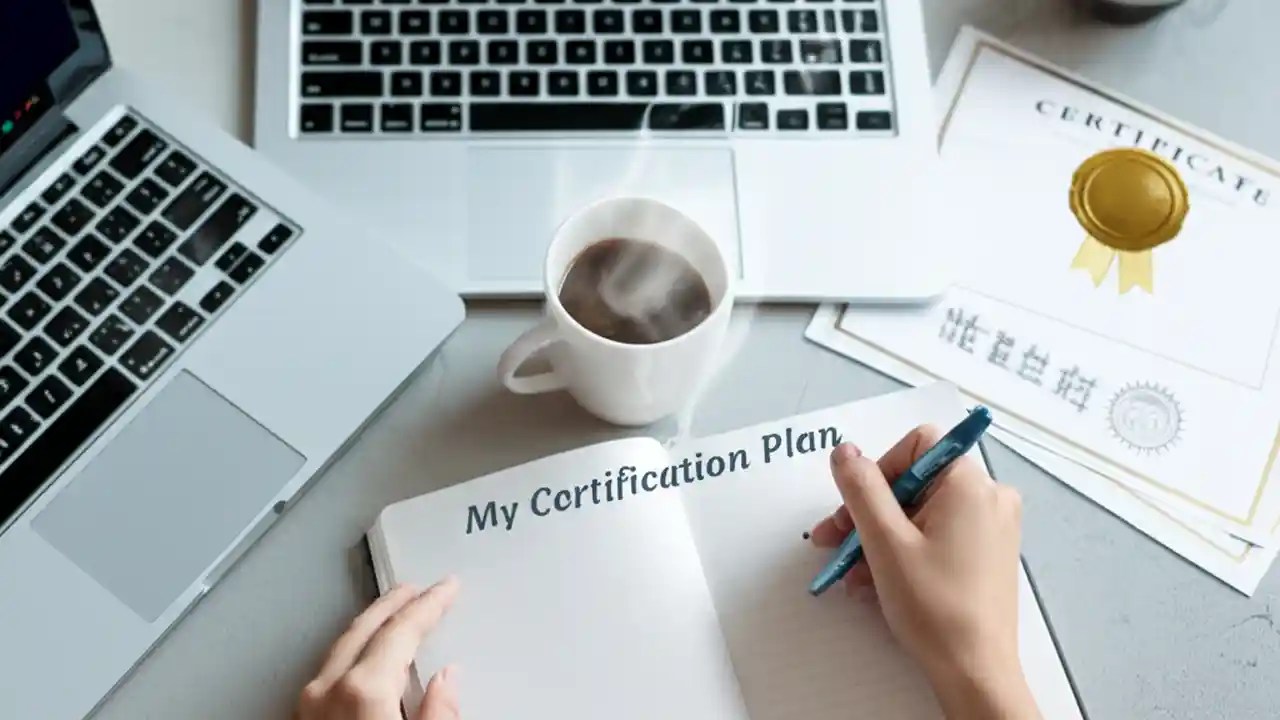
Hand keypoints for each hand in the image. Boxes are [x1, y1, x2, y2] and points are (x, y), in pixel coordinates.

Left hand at [297, 577, 460, 719]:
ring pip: (341, 647)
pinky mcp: (296, 718)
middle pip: (365, 628)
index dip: (430, 604)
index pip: (402, 630)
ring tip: (391, 616)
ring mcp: (306, 706)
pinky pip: (327, 671)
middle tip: (416, 589)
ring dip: (370, 626)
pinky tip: (361, 659)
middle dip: (394, 604)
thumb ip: (438, 712)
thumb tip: (446, 680)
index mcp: (363, 692)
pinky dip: (351, 653)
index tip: (447, 588)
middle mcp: (326, 691)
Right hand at [809, 428, 1038, 719]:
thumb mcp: (885, 542)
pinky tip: (875, 581)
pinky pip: (936, 536)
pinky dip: (903, 551)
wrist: (974, 671)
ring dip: (879, 537)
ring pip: (920, 513)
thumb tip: (846, 452)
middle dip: (869, 512)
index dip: (879, 472)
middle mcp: (989, 498)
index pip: (917, 446)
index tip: (855, 507)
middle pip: (913, 483)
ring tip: (852, 571)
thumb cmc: (938, 609)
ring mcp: (990, 527)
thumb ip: (862, 489)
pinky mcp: (985, 553)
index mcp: (971, 485)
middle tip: (835, 539)